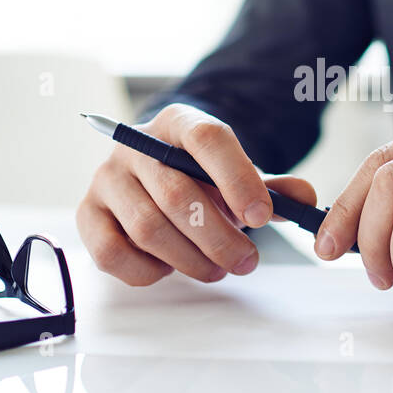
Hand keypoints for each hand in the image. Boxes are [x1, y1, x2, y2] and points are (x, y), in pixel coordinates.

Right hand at [77, 103, 315, 285]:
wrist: (151, 175)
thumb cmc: (200, 179)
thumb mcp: (238, 177)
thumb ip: (271, 188)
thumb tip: (304, 197)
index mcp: (178, 123)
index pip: (208, 139)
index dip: (239, 178)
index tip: (264, 217)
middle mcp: (135, 145)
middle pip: (177, 194)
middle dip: (220, 237)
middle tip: (247, 262)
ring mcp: (105, 179)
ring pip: (148, 228)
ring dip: (190, 259)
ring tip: (217, 269)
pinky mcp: (87, 215)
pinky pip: (113, 253)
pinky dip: (149, 270)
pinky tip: (171, 267)